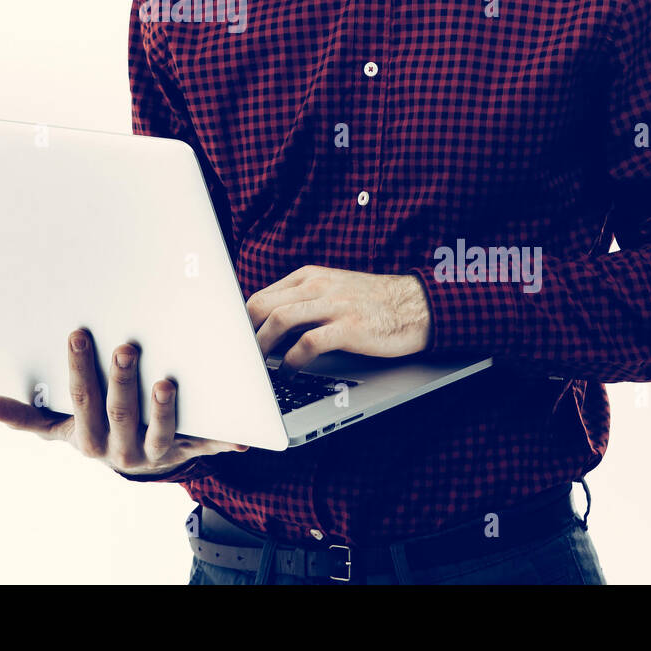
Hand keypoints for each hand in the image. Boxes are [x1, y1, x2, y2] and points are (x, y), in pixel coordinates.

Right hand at [0, 329, 247, 475]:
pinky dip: (223, 438)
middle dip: (123, 379)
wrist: (135, 461)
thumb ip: (27, 416)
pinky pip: (207, 444)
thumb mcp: (60, 426)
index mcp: (88, 437)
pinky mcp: (189, 450)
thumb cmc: (96, 428)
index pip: (81, 398)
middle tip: (127, 347)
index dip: (80, 367)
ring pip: (161, 431)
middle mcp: (120, 450)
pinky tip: (236, 430)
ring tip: (167, 381)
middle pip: (121, 411)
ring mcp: (157, 452)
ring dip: (164, 408)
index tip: (79, 332)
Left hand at [246, 264, 430, 374]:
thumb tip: (266, 324)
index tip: (234, 342)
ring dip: (262, 347)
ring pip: (280, 320)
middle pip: (262, 305)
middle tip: (240, 356)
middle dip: (245, 333)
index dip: (241, 321)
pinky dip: (292, 362)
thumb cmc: (371, 302)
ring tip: (257, 366)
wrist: (415, 305)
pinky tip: (289, 373)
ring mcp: (332, 305)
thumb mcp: (331, 289)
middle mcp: (316, 286)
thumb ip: (301, 300)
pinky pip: (308, 344)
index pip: (260, 295)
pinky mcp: (348, 327)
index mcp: (308, 276)